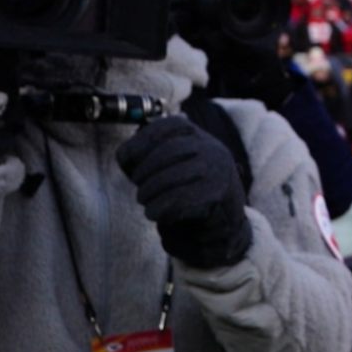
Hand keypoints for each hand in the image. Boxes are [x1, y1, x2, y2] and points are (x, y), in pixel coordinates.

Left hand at [115, 115, 251, 268]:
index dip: (143, 140)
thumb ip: (147, 158)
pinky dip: (161, 207)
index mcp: (201, 138)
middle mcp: (213, 150)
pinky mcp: (217, 196)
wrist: (225, 226)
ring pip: (174, 175)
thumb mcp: (173, 168)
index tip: (126, 160)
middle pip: (170, 150)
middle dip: (146, 171)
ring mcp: (218, 172)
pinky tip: (155, 213)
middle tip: (139, 188)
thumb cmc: (189, 194)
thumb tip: (126, 156)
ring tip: (146, 203)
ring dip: (151, 192)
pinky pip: (181, 199)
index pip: (171, 125)